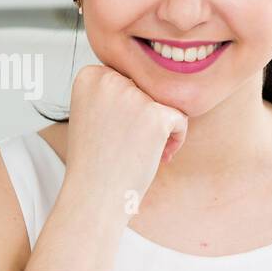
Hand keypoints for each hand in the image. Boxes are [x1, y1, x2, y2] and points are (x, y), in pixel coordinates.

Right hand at [63, 64, 187, 213]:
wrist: (94, 196)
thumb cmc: (96, 159)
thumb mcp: (94, 113)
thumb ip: (115, 91)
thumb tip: (146, 79)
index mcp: (90, 75)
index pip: (129, 78)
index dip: (131, 105)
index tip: (121, 129)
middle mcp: (109, 79)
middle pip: (149, 87)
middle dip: (149, 114)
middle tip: (135, 143)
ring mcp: (133, 96)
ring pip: (166, 101)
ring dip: (164, 126)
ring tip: (148, 150)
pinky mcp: (156, 115)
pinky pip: (181, 118)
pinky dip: (177, 138)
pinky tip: (161, 155)